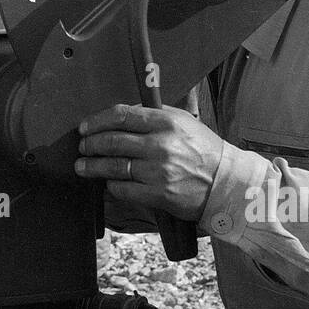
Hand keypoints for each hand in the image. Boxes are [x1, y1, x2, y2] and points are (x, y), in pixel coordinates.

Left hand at [75, 104, 224, 221]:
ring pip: (113, 166)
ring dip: (92, 167)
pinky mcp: (158, 194)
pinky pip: (123, 189)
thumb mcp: (183, 121)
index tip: (85, 127)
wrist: (225, 182)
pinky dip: (111, 186)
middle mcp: (161, 145)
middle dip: (90, 144)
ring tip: (82, 166)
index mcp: (166, 122)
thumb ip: (153, 114)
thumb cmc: (203, 150)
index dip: (97, 121)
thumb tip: (121, 113)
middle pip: (112, 141)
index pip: (121, 115)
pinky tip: (107, 183)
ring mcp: (158, 171)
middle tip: (82, 147)